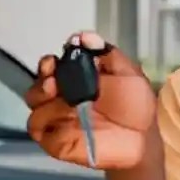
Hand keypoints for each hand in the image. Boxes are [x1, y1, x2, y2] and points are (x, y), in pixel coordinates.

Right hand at [25, 32, 156, 169]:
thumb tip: (83, 37)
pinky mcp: (58, 143)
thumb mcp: (126, 71)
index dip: (47, 65)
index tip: (52, 64)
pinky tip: (67, 123)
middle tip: (53, 84)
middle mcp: (63, 100)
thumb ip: (104, 53)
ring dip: (47, 107)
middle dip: (40, 85)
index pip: (49, 69)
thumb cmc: (136, 105)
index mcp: (75, 81)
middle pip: (35, 91)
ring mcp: (59, 122)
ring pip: (35, 112)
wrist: (144, 137)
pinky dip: (49, 126)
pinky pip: (41, 133)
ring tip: (68, 106)